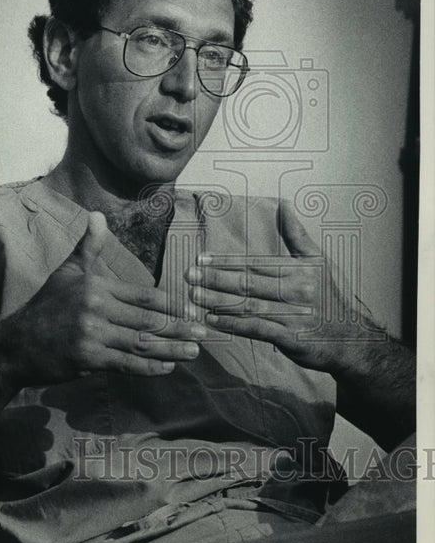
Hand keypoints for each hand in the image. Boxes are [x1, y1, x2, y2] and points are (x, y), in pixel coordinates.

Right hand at [0, 212, 207, 385]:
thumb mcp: (67, 272)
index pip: (144, 295)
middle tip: (204, 332)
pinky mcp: (88, 360)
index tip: (193, 309)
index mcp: (97, 286)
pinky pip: (126, 364)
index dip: (172, 303)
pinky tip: (167, 367)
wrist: (17, 344)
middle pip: (148, 320)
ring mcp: (93, 336)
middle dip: (179, 327)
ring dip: (171, 349)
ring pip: (141, 343)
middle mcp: (96, 309)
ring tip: (194, 352)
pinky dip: (149, 367)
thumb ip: (89, 246)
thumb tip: (97, 215)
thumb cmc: (47, 306)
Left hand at [184, 201, 372, 372]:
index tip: (202, 259)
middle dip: (215, 279)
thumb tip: (283, 204)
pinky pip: (257, 329)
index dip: (226, 261)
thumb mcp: (319, 261)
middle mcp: (296, 290)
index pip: (256, 263)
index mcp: (299, 270)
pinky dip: (233, 325)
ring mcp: (293, 315)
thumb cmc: (330, 297)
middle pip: (248, 283)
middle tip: (189, 275)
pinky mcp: (291, 338)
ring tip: (193, 296)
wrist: (353, 338)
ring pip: (249, 306)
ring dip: (218, 301)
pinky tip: (213, 320)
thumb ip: (297, 235)